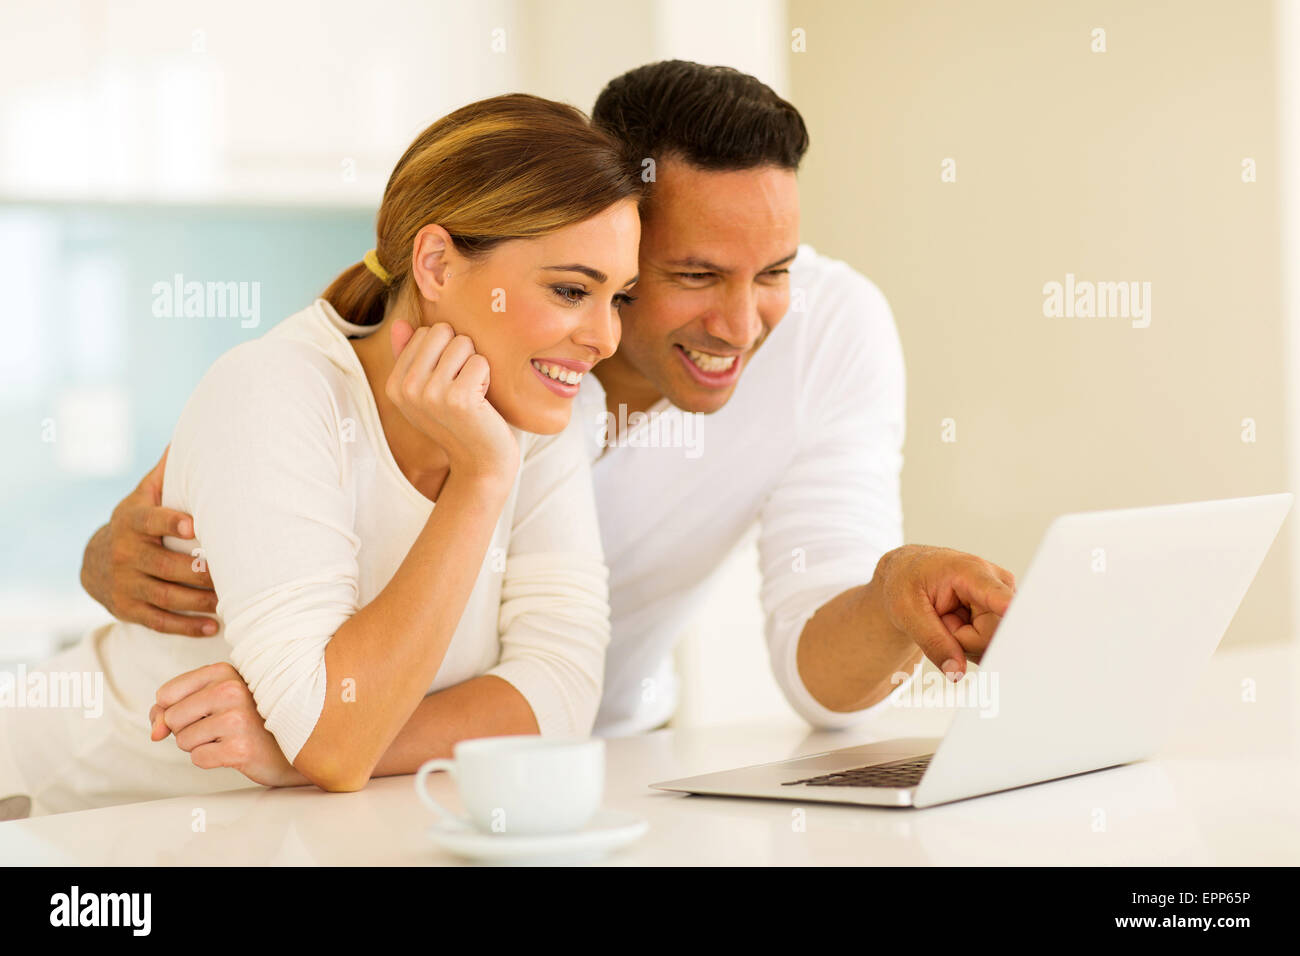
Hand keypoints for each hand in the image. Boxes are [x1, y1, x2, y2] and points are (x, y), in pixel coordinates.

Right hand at [80, 446, 218, 635]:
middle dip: (200, 571)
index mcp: (133, 521)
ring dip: (200, 601)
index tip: (195, 524)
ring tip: (231, 601)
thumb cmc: (137, 522)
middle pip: (166, 566)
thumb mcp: (144, 495)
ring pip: (166, 596)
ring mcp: (124, 584)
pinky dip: (187, 626)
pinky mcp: (126, 609)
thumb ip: (166, 474)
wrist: (95, 561)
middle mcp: (126, 553)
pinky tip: (213, 626)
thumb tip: (188, 438)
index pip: (151, 521)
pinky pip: (158, 621)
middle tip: (235, 573)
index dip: (171, 522)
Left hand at [150, 662, 308, 788]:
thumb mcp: (212, 701)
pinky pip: (198, 759)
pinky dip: (211, 760)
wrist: (292, 744)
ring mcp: (237, 719)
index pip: (166, 694)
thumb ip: (172, 709)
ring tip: (229, 738)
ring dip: (200, 746)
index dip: (173, 710)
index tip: (200, 712)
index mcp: (224, 671)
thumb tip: (155, 731)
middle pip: (172, 719)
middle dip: (188, 730)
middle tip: (219, 727)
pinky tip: (234, 751)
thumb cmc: (249, 720)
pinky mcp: (240, 748)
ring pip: (183, 740)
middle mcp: (231, 690)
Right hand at [386, 319, 518, 482]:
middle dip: (461, 352)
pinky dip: (487, 377)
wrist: (481, 461)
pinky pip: (480, 361)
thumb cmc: (459, 421)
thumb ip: (411, 356)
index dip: (446, 352)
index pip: (426, 332)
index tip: (448, 382)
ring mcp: (431, 394)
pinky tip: (482, 401)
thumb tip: (399, 323)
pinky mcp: (458, 398)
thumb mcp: (427, 390)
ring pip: (463, 343)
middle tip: (463, 385)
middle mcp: (407, 389)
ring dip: (475, 365)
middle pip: (443, 332)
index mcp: (395, 385)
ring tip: (472, 393)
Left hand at [874, 545, 1015, 679]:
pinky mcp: (1006, 613)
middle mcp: (997, 584)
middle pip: (993, 635)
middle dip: (964, 641)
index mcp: (971, 572)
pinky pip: (993, 645)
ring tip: (949, 621)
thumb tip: (956, 672)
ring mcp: (1004, 600)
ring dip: (966, 643)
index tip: (1023, 620)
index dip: (1012, 610)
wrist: (910, 573)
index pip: (999, 595)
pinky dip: (972, 644)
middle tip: (942, 622)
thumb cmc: (907, 583)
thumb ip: (932, 642)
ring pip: (993, 644)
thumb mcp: (906, 611)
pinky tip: (961, 627)